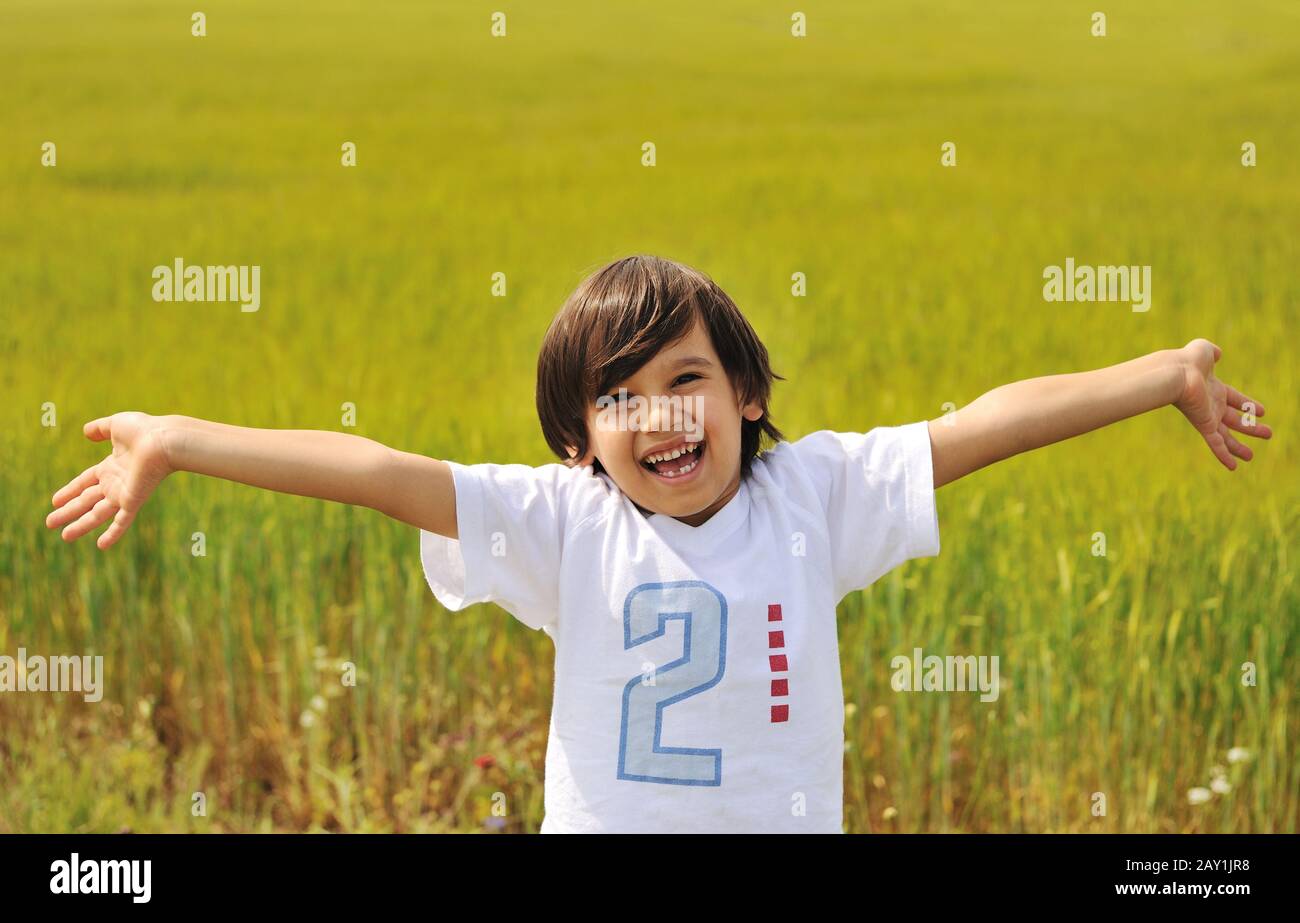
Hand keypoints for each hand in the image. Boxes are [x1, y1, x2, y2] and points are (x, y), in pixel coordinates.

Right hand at [46, 412, 175, 547]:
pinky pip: (122, 521)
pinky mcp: (133, 500)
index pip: (85, 482)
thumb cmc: (144, 430)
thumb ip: (100, 428)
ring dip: (80, 526)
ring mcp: (124, 493)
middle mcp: (116, 483)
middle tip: (50, 523)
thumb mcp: (116, 425)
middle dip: (68, 512)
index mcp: (111, 466)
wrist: (164, 439)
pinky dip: (113, 533)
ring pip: (98, 514)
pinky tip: (102, 546)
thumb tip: (86, 432)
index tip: (55, 501)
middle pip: (87, 501)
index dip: (70, 491)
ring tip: (64, 537)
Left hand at [1174, 339, 1272, 469]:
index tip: (1262, 411)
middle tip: (1268, 433)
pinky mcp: (1204, 424)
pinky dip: (1224, 455)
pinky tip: (1233, 467)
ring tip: (1251, 456)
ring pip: (1226, 436)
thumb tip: (1217, 354)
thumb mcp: (1204, 350)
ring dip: (1239, 446)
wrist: (1176, 372)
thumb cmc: (1188, 360)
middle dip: (1251, 428)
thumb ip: (1212, 352)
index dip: (1249, 404)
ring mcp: (1208, 416)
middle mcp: (1212, 405)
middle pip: (1234, 420)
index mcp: (1214, 389)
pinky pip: (1216, 443)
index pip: (1236, 398)